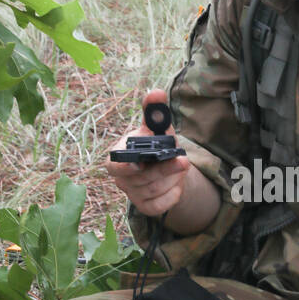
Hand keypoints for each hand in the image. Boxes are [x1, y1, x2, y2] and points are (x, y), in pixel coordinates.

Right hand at [106, 87, 189, 218]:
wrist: (164, 166)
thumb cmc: (155, 143)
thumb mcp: (156, 128)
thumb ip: (154, 111)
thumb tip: (156, 92)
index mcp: (118, 157)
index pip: (114, 165)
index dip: (125, 167)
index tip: (139, 164)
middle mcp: (122, 178)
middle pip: (142, 178)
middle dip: (164, 169)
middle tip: (183, 161)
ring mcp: (133, 194)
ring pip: (154, 190)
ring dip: (172, 178)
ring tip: (182, 167)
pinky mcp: (146, 207)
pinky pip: (160, 205)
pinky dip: (173, 194)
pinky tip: (178, 183)